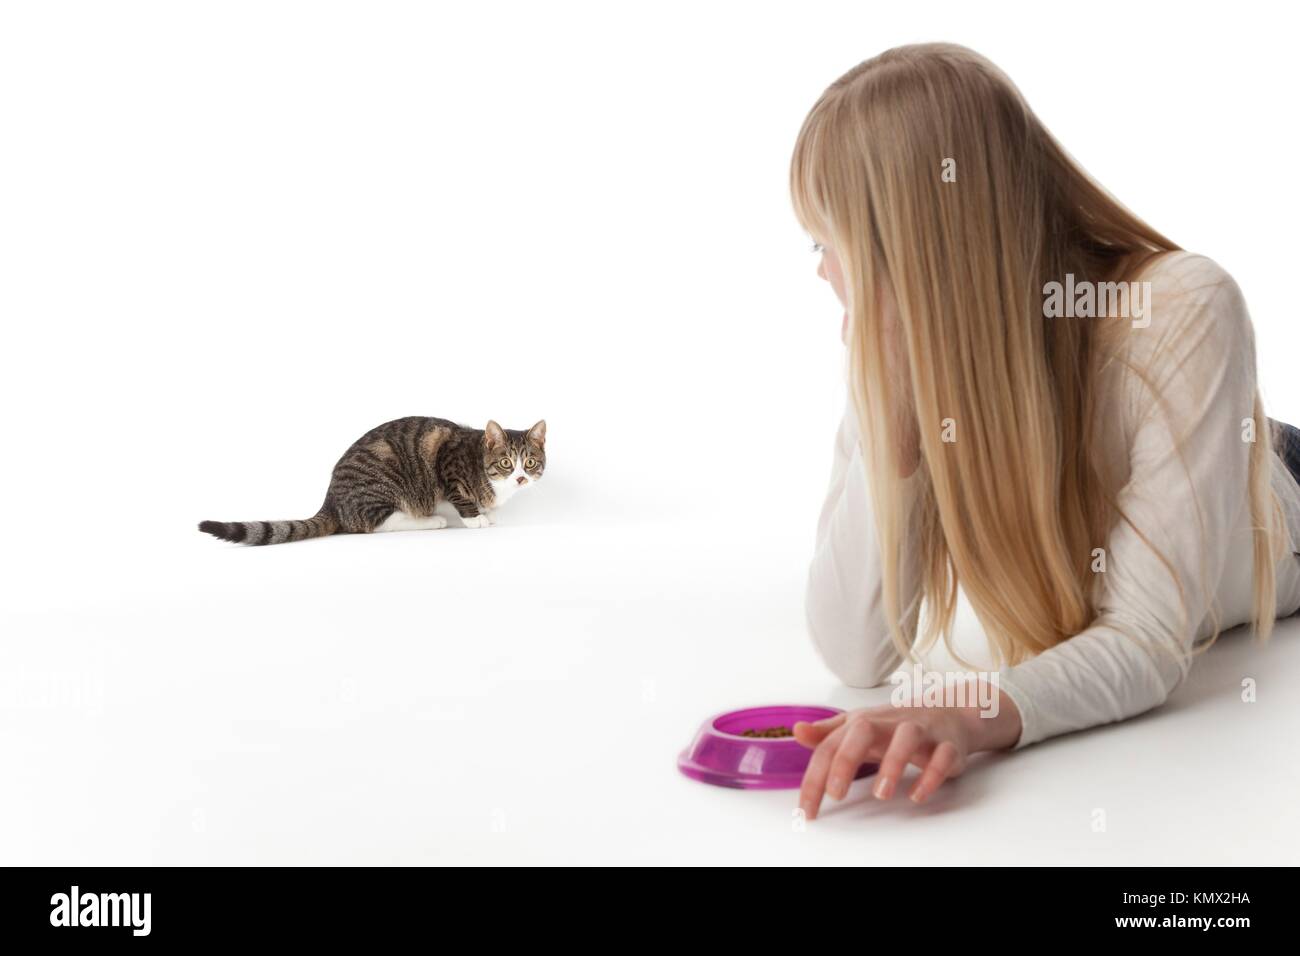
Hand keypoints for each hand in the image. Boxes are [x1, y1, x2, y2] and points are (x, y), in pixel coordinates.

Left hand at [794, 685, 1020, 818]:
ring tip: (881, 793)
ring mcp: (921, 731)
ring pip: (907, 738)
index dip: (816, 777)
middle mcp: (889, 723)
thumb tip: (797, 731)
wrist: (950, 711)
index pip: (832, 745)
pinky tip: (917, 795)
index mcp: (863, 722)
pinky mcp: (948, 744)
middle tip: (836, 794)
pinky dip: (932, 774)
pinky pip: (943, 755)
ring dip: (893, 764)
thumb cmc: (896, 724)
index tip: (808, 809)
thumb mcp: (859, 726)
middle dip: (846, 760)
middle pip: (863, 731)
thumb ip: (828, 734)